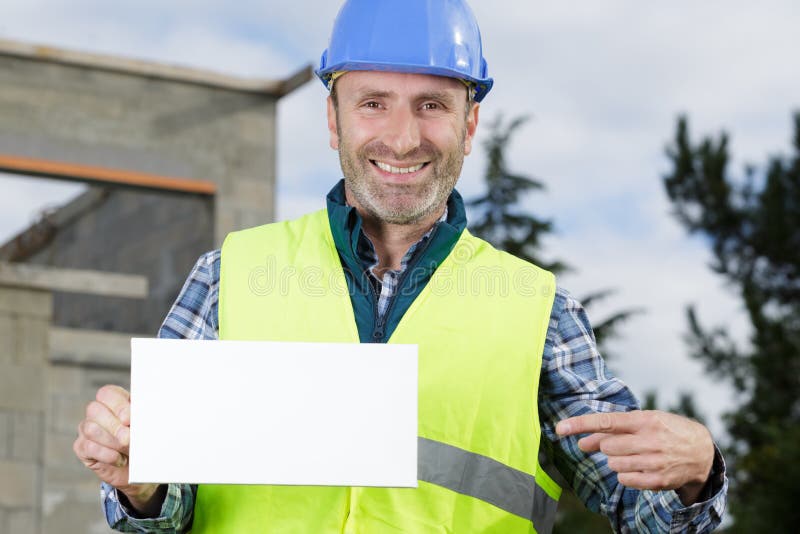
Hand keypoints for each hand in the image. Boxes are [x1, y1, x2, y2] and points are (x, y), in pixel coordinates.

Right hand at [73, 385, 162, 514]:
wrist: (139, 467)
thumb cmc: (144, 441)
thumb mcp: (146, 427)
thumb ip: (141, 418)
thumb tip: (140, 416)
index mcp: (114, 401)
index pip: (106, 393)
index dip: (117, 405)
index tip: (129, 419)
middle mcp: (97, 412)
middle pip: (94, 410)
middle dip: (114, 425)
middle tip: (128, 438)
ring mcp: (86, 429)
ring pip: (91, 429)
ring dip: (112, 441)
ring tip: (128, 450)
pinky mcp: (81, 448)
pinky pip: (89, 447)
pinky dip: (107, 455)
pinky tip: (120, 459)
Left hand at [556, 410, 713, 503]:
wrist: (701, 451)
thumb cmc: (665, 431)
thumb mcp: (643, 421)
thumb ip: (612, 431)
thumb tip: (582, 443)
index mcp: (645, 420)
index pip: (605, 421)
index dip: (580, 424)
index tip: (559, 428)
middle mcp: (650, 440)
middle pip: (607, 446)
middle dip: (607, 446)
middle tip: (620, 444)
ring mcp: (655, 461)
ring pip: (613, 464)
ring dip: (616, 461)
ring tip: (633, 455)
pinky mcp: (658, 480)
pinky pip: (625, 479)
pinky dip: (625, 475)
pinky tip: (638, 468)